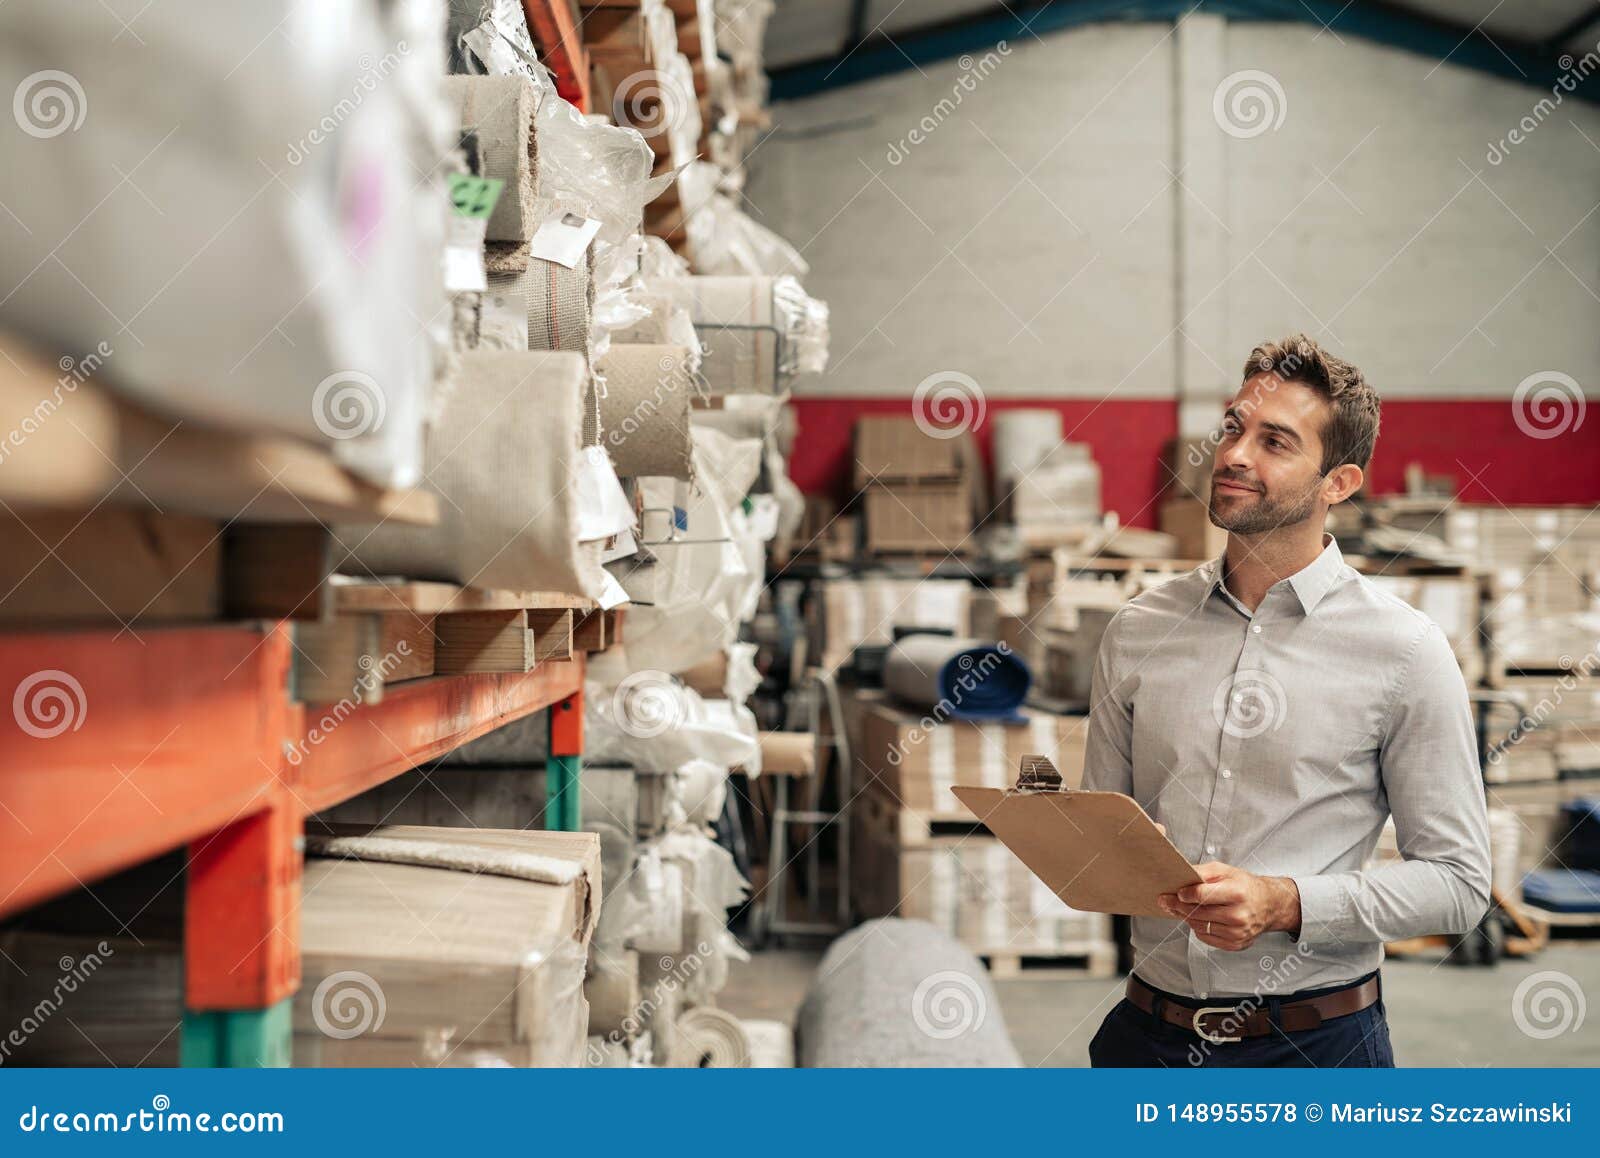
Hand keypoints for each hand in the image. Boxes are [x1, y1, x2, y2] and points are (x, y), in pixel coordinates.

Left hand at [1158, 862, 1300, 951]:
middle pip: (1198, 913)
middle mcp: (1239, 915)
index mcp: (1237, 893)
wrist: (1269, 905)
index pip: (1203, 896)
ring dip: (1187, 917)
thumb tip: (1182, 877)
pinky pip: (1205, 937)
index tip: (1176, 892)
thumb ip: (1203, 872)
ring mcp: (1237, 933)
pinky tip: (1199, 918)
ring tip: (1182, 908)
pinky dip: (1198, 928)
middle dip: (1179, 906)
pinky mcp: (1235, 944)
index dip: (1185, 894)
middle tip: (1166, 900)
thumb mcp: (1226, 871)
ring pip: (1199, 926)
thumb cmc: (1245, 886)